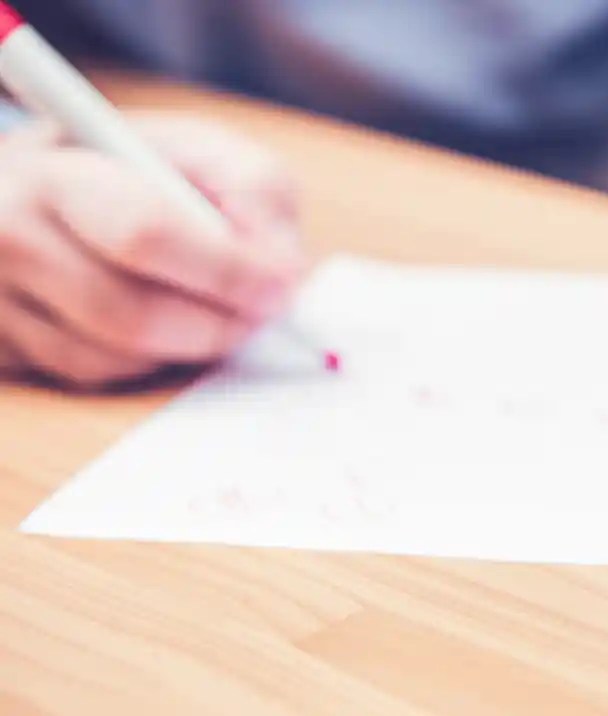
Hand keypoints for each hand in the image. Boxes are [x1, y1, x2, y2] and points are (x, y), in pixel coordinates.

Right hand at [0, 113, 302, 388]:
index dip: (226, 271)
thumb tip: (281, 268)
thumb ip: (252, 189)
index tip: (280, 286)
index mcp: (53, 175)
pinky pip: (94, 376)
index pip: (144, 235)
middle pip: (131, 316)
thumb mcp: (195, 149)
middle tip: (262, 314)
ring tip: (213, 309)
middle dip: (218, 324)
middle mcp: (7, 241)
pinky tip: (157, 320)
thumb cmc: (127, 168)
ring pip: (118, 358)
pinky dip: (146, 358)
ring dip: (187, 345)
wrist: (18, 188)